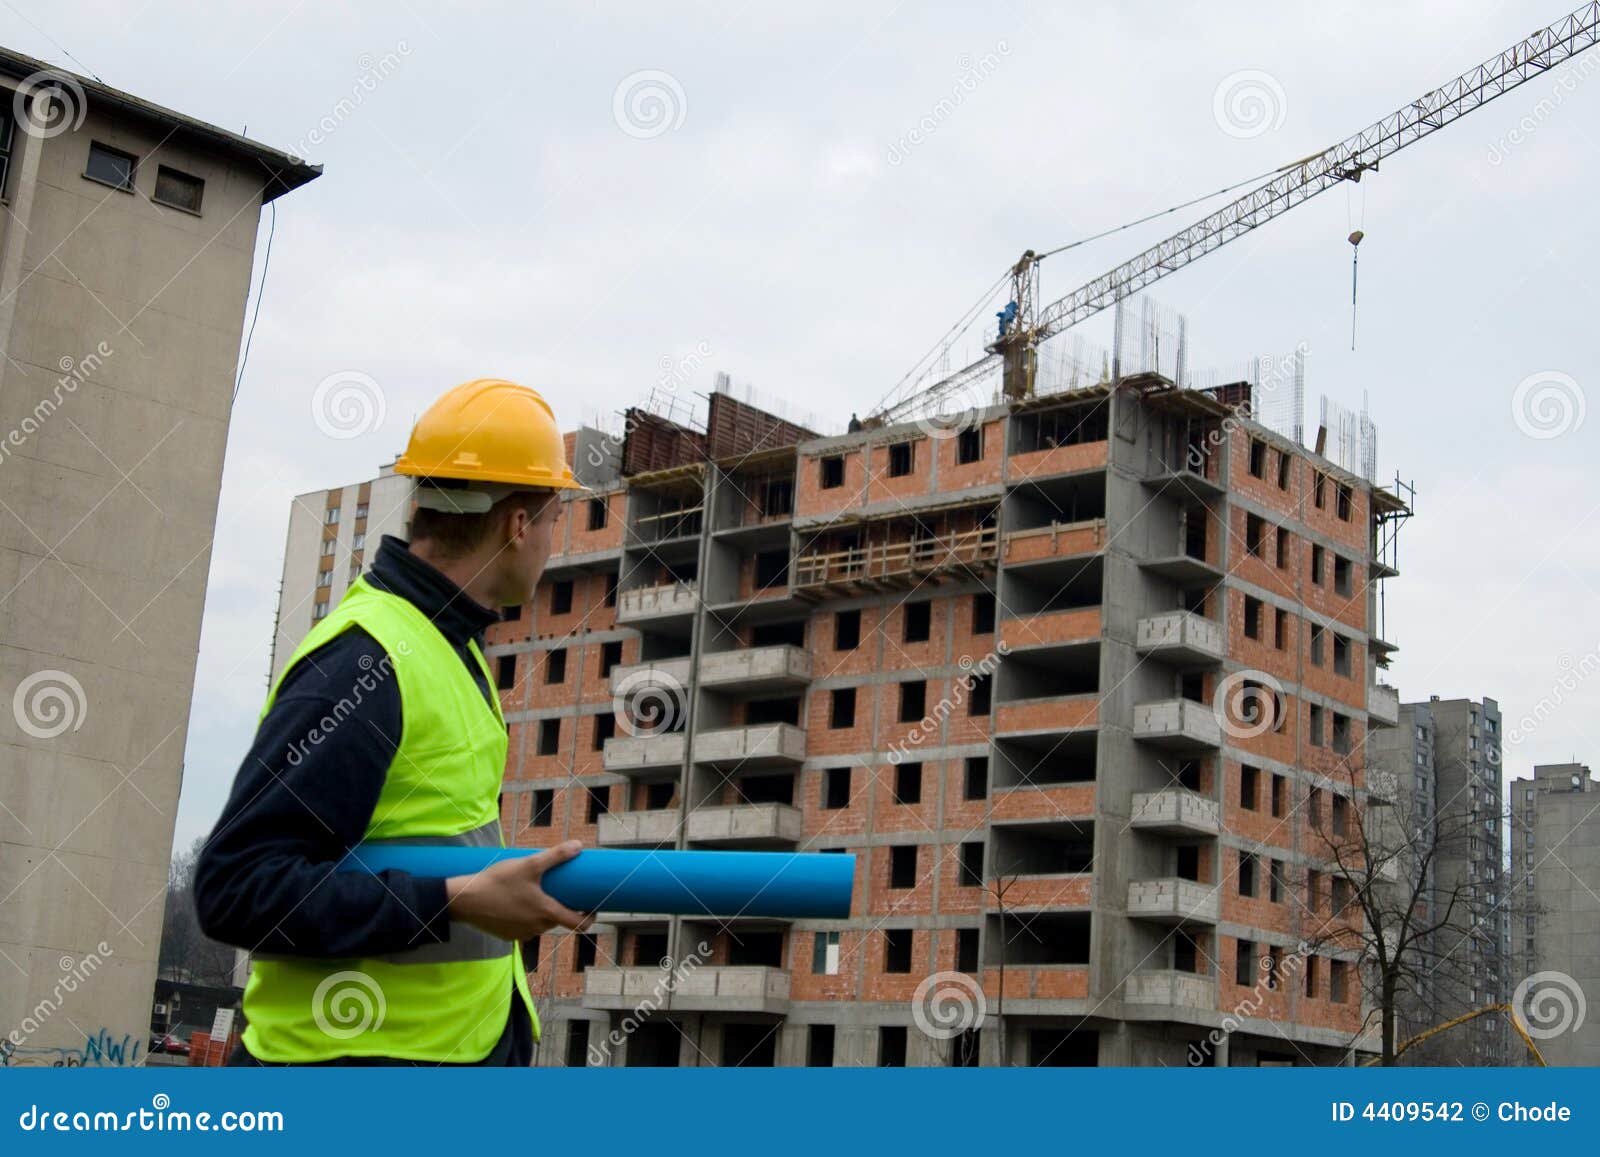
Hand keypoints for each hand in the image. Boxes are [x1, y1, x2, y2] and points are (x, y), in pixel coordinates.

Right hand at [444, 841, 593, 940]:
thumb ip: (555, 856)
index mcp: (546, 913)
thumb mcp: (529, 864)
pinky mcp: (508, 937)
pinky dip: (526, 917)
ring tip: (536, 893)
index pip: (579, 924)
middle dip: (563, 907)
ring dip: (543, 912)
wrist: (464, 901)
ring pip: (541, 924)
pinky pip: (524, 928)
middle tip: (561, 890)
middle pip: (558, 921)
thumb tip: (579, 846)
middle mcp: (537, 928)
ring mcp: (522, 935)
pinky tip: (518, 902)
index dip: (590, 917)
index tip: (593, 908)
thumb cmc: (498, 882)